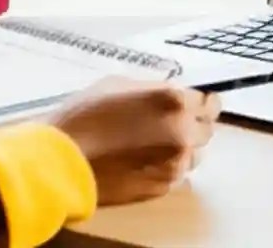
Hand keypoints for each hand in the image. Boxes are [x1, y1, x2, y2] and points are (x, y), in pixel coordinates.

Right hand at [50, 78, 220, 204]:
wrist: (63, 159)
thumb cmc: (84, 116)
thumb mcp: (118, 85)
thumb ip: (153, 89)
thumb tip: (170, 94)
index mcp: (173, 101)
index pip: (209, 102)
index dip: (203, 102)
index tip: (199, 104)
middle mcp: (181, 132)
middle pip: (207, 129)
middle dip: (194, 124)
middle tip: (172, 122)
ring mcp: (174, 163)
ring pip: (194, 154)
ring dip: (182, 147)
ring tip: (154, 143)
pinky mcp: (162, 187)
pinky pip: (175, 174)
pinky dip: (166, 166)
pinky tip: (142, 160)